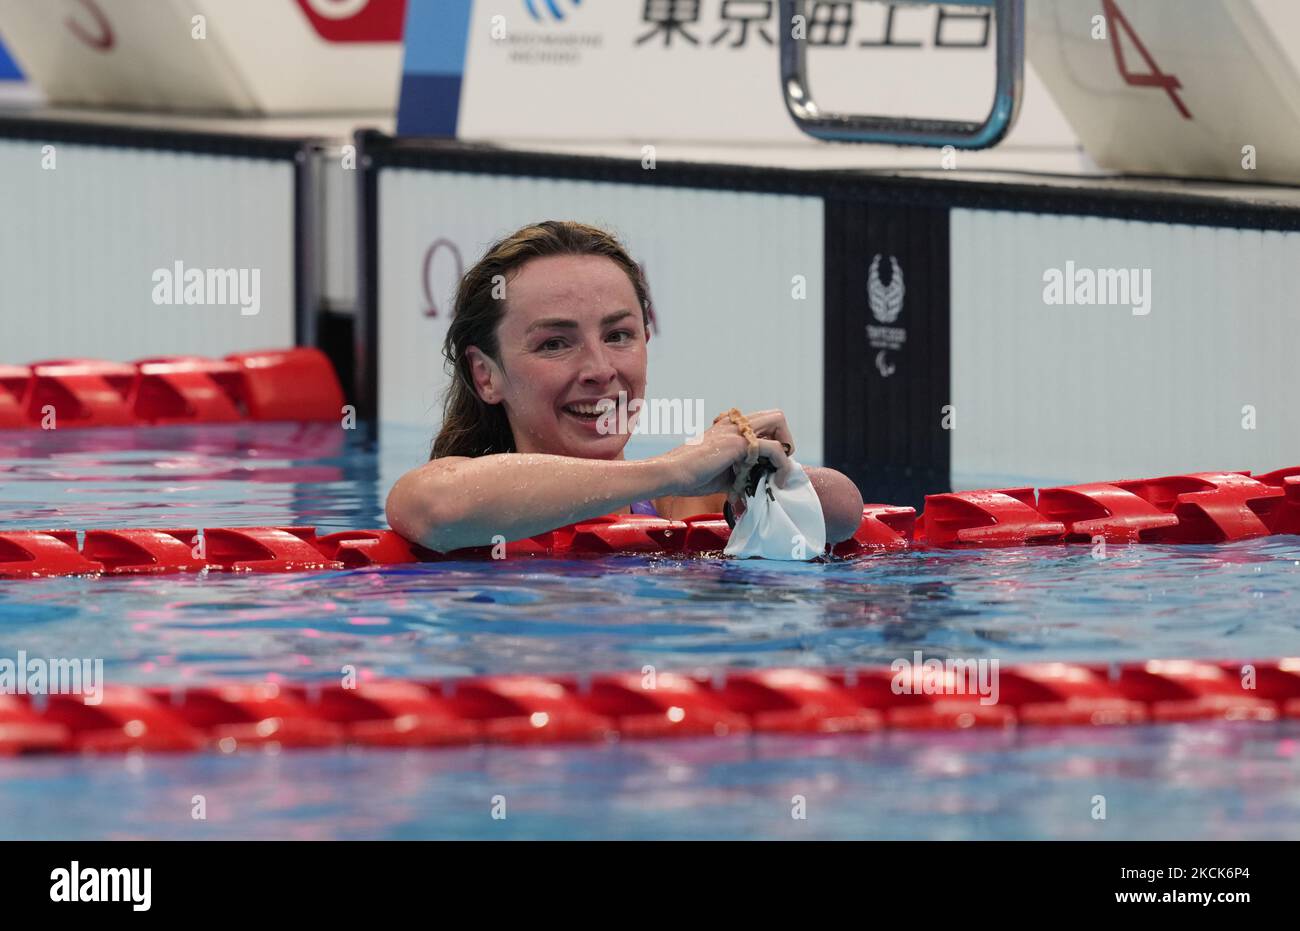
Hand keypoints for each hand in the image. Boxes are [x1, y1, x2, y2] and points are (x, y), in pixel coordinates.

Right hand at [660, 409, 797, 497]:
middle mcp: (735, 423)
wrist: (671, 474)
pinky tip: (777, 480)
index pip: (763, 424)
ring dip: (786, 451)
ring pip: (779, 423)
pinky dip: (782, 465)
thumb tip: (754, 488)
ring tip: (781, 475)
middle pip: (775, 416)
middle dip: (785, 440)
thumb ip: (741, 474)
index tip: (770, 466)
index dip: (773, 442)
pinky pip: (775, 448)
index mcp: (729, 427)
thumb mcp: (723, 474)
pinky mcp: (740, 443)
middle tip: (779, 465)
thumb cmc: (690, 475)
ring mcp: (737, 430)